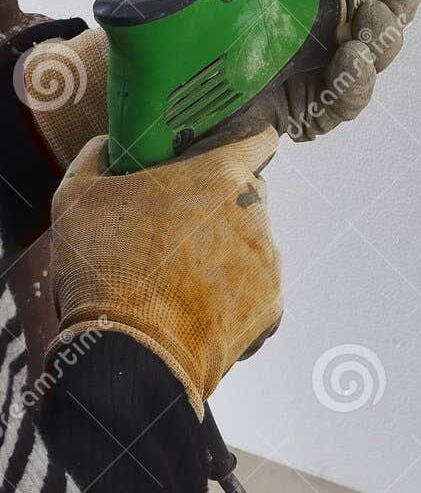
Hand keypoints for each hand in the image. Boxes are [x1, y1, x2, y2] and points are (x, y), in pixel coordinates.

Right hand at [50, 123, 281, 415]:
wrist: (130, 353)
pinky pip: (254, 291)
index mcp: (220, 175)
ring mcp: (268, 260)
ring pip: (252, 243)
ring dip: (224, 252)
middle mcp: (255, 212)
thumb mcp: (77, 199)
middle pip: (248, 195)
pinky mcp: (271, 304)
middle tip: (176, 228)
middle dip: (220, 204)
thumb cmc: (104, 269)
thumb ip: (97, 159)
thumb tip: (106, 145)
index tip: (229, 150)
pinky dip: (231, 297)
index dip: (244, 141)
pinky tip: (194, 309)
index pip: (257, 139)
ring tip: (176, 278)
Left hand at [186, 0, 420, 141]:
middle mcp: (339, 23)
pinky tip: (348, 63)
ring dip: (387, 38)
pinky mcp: (304, 110)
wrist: (149, 55)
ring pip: (381, 56)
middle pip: (398, 13)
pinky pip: (345, 105)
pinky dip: (355, 86)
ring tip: (369, 19)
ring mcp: (325, 69)